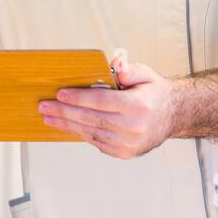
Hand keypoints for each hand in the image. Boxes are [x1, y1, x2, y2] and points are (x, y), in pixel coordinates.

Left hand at [37, 51, 177, 158]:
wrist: (173, 116)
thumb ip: (129, 69)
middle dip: (64, 112)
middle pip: (91, 119)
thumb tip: (116, 64)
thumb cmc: (154, 92)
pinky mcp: (124, 153)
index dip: (77, 98)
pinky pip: (97, 142)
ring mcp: (129, 143)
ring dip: (67, 125)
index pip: (100, 101)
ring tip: (49, 118)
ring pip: (91, 132)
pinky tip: (68, 125)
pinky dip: (81, 133)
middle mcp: (133, 127)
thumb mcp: (145, 74)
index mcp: (138, 105)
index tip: (59, 94)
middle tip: (44, 107)